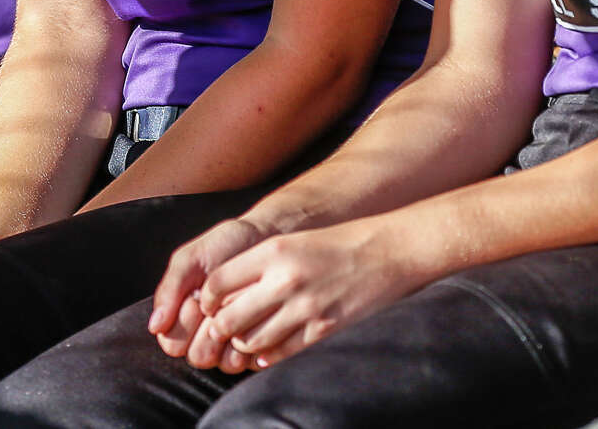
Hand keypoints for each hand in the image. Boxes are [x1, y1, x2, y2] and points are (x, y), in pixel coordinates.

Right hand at [149, 217, 267, 367]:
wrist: (269, 234)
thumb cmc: (227, 245)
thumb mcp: (193, 258)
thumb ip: (170, 288)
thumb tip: (155, 326)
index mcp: (183, 319)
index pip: (173, 344)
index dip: (186, 321)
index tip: (198, 296)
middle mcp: (205, 336)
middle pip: (198, 357)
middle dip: (211, 328)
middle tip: (223, 300)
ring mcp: (232, 343)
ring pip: (224, 363)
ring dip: (235, 332)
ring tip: (243, 303)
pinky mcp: (258, 345)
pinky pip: (254, 358)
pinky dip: (257, 337)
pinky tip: (261, 313)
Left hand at [191, 215, 430, 371]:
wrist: (391, 250)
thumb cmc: (341, 243)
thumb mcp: (295, 241)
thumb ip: (259, 265)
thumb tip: (222, 298)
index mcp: (275, 250)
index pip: (216, 284)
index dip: (207, 300)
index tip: (213, 305)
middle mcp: (285, 279)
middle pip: (226, 319)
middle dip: (222, 328)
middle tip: (228, 328)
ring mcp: (304, 308)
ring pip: (250, 342)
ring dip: (246, 344)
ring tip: (253, 336)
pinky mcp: (323, 330)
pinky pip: (279, 355)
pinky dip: (269, 356)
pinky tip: (273, 348)